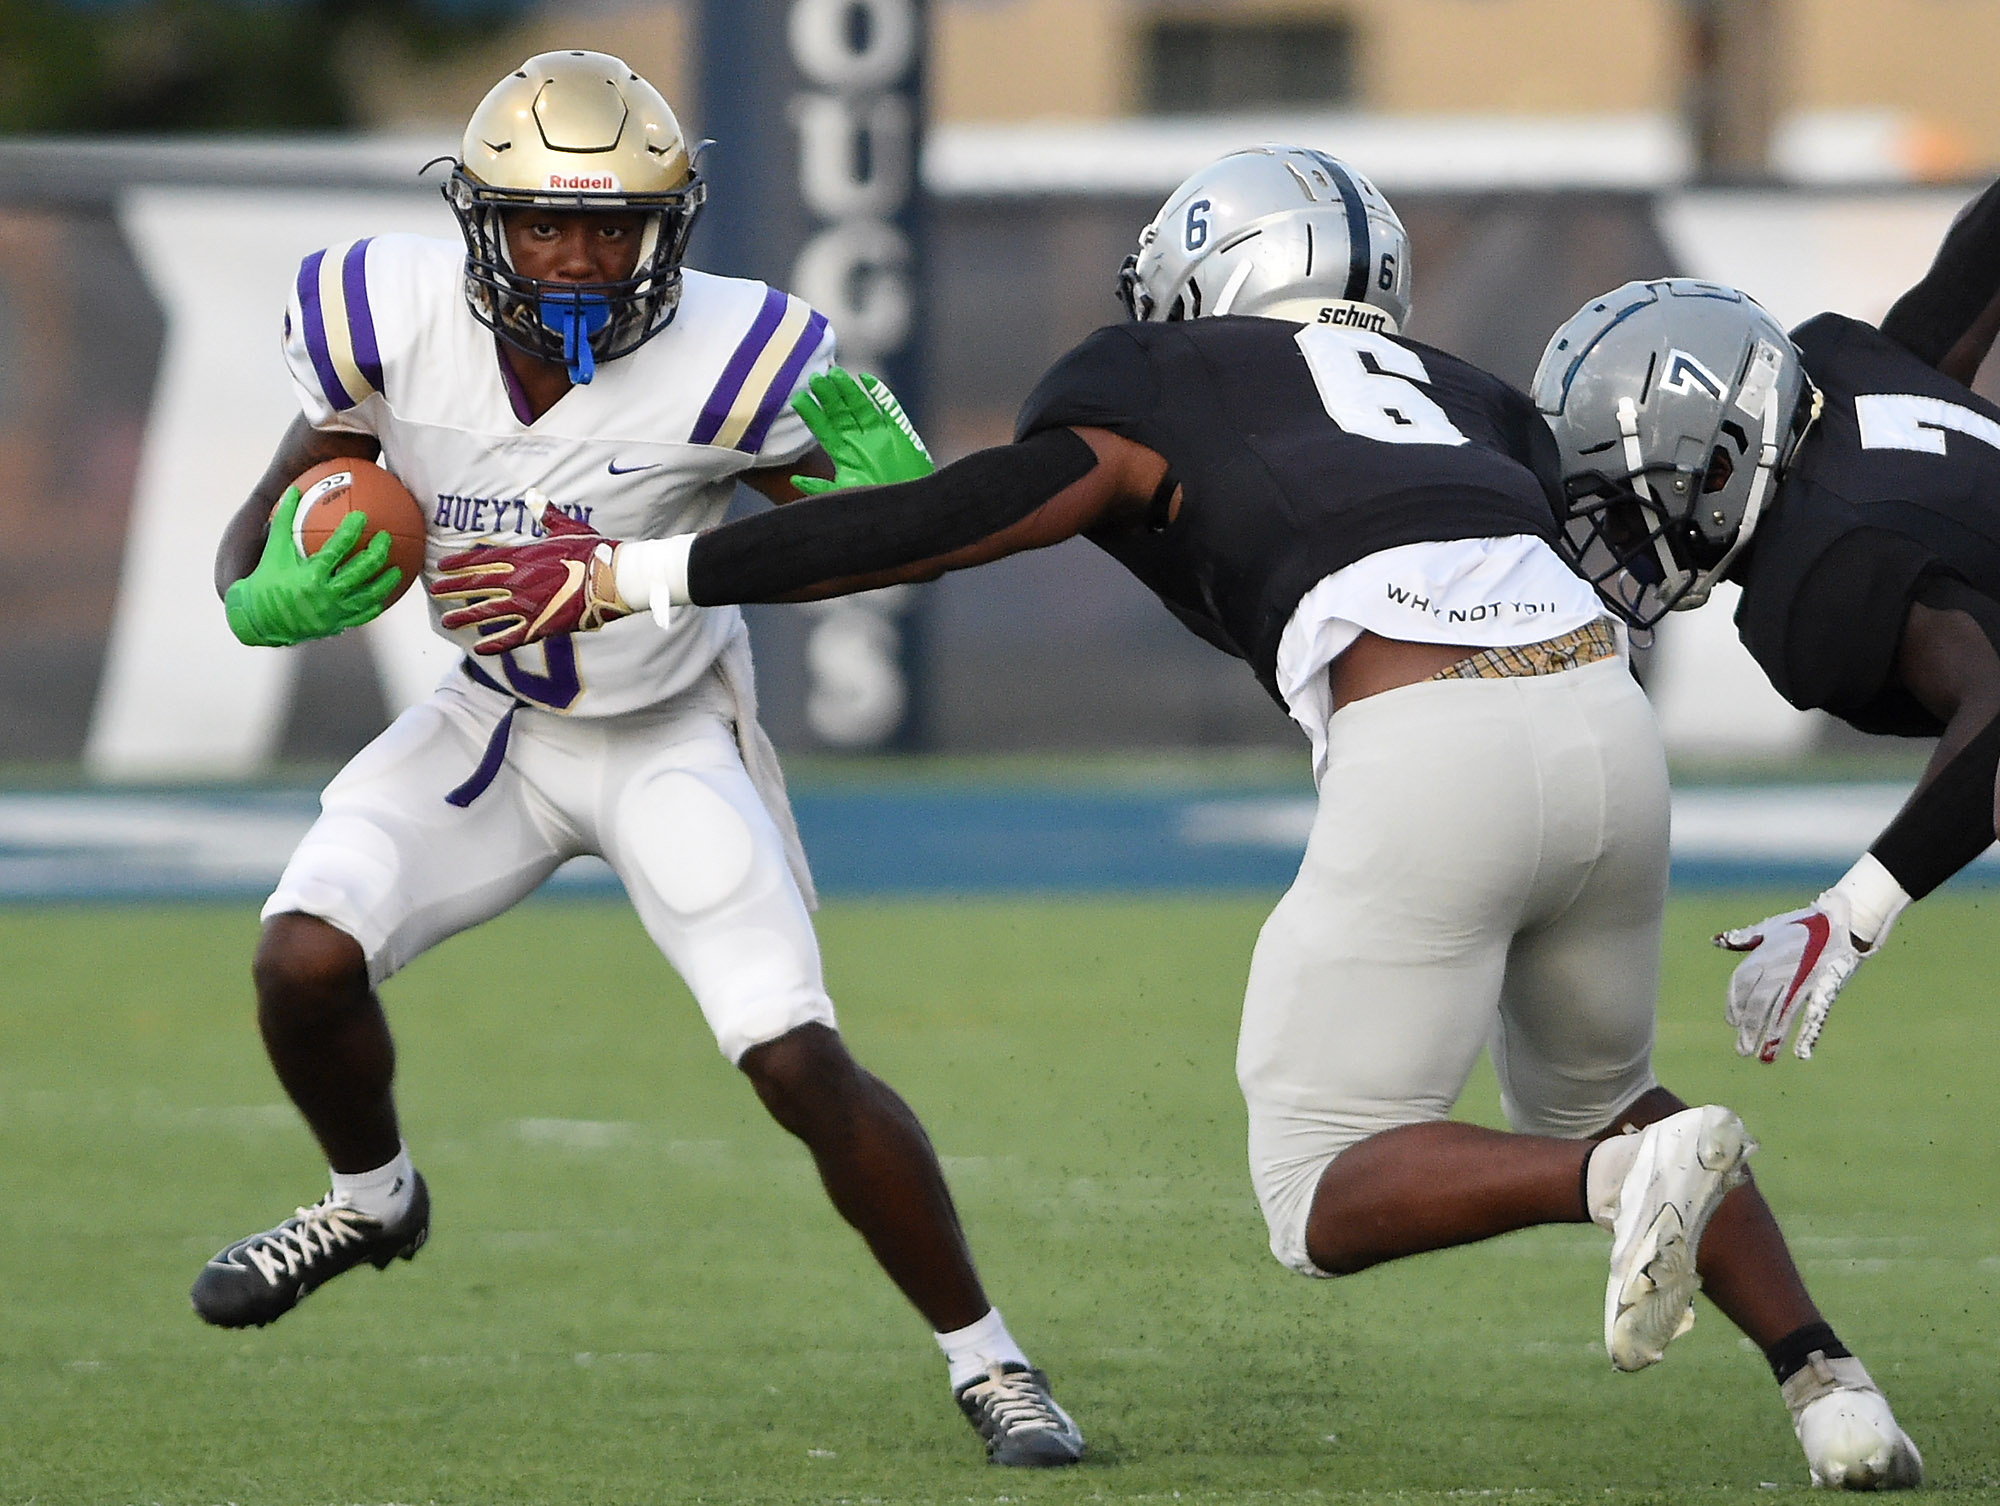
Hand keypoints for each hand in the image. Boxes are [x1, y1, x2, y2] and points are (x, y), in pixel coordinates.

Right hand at [224, 486, 400, 646]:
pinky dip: (376, 604)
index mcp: (309, 575)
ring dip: (385, 582)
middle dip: (377, 553)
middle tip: (386, 538)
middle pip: (360, 572)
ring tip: (397, 569)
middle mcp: (324, 595)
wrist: (260, 620)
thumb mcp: (273, 550)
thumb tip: (294, 489)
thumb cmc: (265, 581)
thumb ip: (284, 520)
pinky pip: (362, 615)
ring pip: (368, 596)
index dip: (351, 532)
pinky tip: (385, 595)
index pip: (336, 549)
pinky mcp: (337, 624)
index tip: (362, 516)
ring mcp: (333, 612)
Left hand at [431, 504, 629, 654]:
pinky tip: (479, 648)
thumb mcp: (567, 527)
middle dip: (454, 588)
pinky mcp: (542, 625)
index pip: (482, 559)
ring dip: (466, 616)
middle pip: (478, 584)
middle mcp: (519, 580)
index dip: (460, 563)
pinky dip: (495, 643)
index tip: (441, 566)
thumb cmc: (593, 550)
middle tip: (434, 591)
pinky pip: (512, 637)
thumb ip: (546, 514)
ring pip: (488, 612)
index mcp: (523, 556)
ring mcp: (528, 604)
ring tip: (447, 622)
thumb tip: (533, 494)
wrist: (612, 577)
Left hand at [789, 369, 933, 494]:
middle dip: (828, 396)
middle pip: (841, 414)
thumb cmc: (875, 503)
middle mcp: (861, 441)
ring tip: (835, 374)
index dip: (812, 414)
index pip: (824, 429)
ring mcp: (880, 435)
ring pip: (861, 407)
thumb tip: (793, 481)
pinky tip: (867, 379)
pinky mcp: (901, 433)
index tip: (798, 398)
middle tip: (814, 378)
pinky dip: (880, 394)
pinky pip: (890, 409)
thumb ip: (820, 488)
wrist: (909, 509)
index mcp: (846, 455)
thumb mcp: (844, 496)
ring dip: (849, 391)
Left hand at [1714, 889, 1866, 1061]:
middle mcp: (1780, 969)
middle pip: (1758, 1003)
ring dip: (1772, 1037)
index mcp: (1764, 955)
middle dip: (1749, 1028)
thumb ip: (1744, 938)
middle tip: (1742, 1051)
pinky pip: (1816, 1012)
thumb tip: (1716, 940)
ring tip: (1762, 1059)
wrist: (1846, 916)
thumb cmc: (1807, 922)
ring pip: (1782, 1012)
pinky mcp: (1827, 986)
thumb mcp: (1772, 927)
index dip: (1734, 1004)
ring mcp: (1804, 979)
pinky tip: (1802, 1053)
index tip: (1731, 1022)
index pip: (1741, 984)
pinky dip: (1809, 1033)